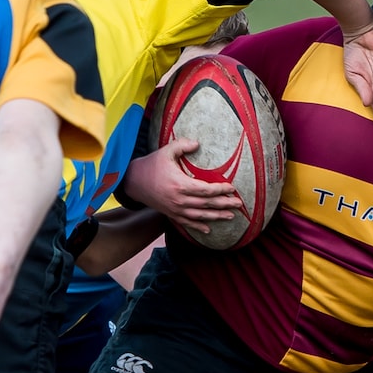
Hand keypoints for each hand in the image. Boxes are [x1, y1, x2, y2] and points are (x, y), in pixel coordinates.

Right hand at [122, 139, 240, 233]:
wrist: (133, 181)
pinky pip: (187, 223)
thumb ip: (182, 145)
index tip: (232, 187)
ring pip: (200, 215)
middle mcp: (179, 200)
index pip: (206, 190)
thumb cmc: (151, 164)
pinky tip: (208, 230)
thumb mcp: (166, 151)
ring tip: (231, 216)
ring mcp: (175, 209)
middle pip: (207, 204)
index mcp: (180, 185)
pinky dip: (198, 227)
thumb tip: (198, 143)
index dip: (221, 190)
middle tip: (239, 204)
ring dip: (216, 216)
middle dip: (225, 204)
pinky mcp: (170, 214)